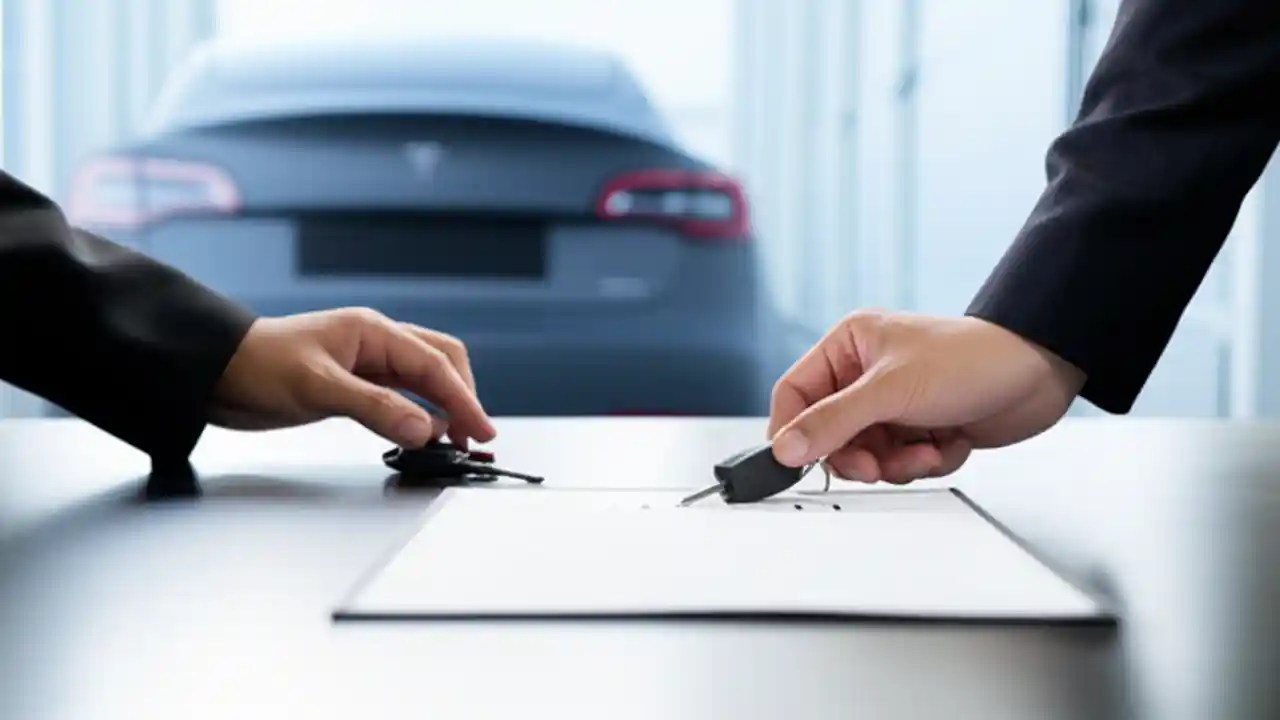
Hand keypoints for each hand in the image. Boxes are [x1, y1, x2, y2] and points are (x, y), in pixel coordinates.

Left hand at [210, 307, 495, 447]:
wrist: (211, 372)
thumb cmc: (256, 366)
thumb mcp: (317, 387)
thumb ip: (374, 407)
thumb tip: (424, 428)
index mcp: (373, 331)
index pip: (434, 365)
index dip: (463, 399)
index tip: (481, 429)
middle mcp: (375, 342)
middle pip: (440, 362)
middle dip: (462, 397)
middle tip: (474, 435)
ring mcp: (364, 363)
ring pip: (422, 379)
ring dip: (443, 406)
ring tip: (454, 439)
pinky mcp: (352, 385)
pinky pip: (400, 395)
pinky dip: (418, 413)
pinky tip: (419, 432)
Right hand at [767, 311, 1084, 483]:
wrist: (1038, 374)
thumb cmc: (969, 359)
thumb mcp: (889, 391)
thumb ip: (832, 422)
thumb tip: (784, 449)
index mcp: (848, 346)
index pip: (795, 393)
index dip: (792, 431)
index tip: (796, 463)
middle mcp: (865, 374)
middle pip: (828, 432)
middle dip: (857, 455)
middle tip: (875, 466)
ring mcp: (893, 403)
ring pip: (865, 453)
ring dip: (895, 462)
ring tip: (924, 451)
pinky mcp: (919, 428)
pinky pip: (898, 462)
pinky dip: (922, 462)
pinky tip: (947, 445)